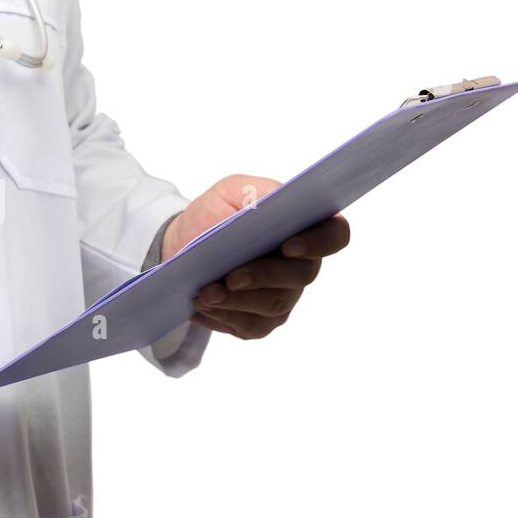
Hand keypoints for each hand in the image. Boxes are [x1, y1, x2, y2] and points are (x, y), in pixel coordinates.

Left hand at [161, 175, 349, 339]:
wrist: (183, 243)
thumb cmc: (214, 213)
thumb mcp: (230, 191)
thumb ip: (253, 193)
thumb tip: (265, 207)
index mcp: (303, 226)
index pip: (334, 234)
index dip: (319, 242)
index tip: (289, 246)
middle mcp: (302, 264)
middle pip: (302, 275)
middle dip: (263, 276)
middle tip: (231, 277)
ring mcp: (285, 295)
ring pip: (274, 305)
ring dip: (236, 301)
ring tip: (204, 294)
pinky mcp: (262, 321)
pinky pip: (251, 326)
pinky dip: (223, 316)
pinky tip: (201, 306)